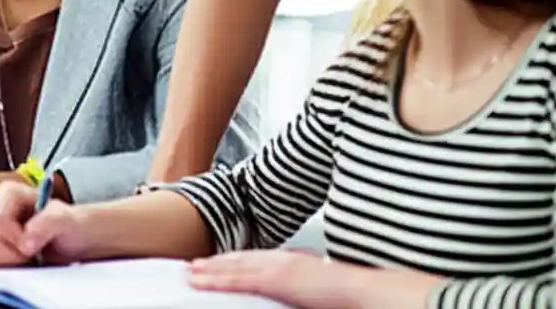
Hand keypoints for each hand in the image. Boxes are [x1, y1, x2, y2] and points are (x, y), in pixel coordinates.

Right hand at [0, 181, 92, 266]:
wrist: (71, 241)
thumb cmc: (68, 225)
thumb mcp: (66, 219)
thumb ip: (48, 223)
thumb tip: (26, 242)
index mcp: (8, 192)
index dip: (15, 238)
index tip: (32, 245)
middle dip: (13, 252)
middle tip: (33, 250)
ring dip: (12, 261)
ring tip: (29, 254)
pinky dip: (9, 267)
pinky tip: (22, 260)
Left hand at [189, 250, 361, 308]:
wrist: (363, 291)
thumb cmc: (346, 295)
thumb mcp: (314, 289)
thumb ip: (297, 289)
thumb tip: (291, 295)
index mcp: (292, 262)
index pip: (256, 259)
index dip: (233, 261)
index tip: (215, 264)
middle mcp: (283, 260)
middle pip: (241, 260)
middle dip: (216, 264)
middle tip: (192, 267)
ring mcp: (279, 267)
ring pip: (237, 267)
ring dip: (212, 270)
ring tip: (191, 273)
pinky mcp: (277, 279)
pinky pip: (242, 279)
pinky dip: (221, 279)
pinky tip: (205, 281)